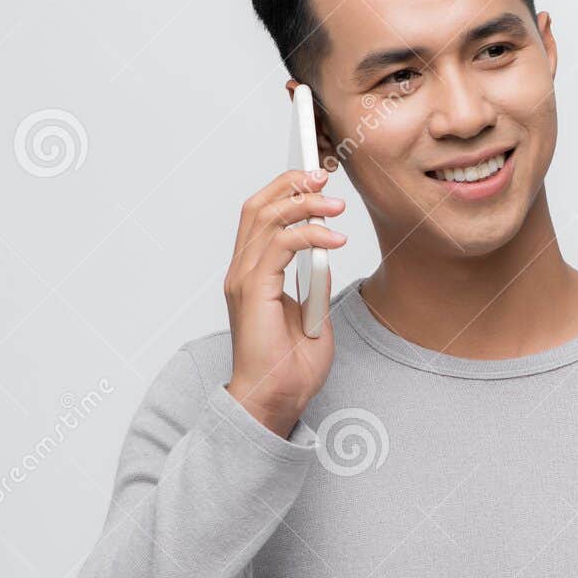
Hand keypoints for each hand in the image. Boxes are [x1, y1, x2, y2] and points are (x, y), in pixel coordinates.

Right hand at [224, 165, 347, 438]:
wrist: (275, 400)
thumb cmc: (290, 368)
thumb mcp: (312, 314)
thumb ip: (313, 283)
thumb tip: (324, 255)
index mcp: (252, 275)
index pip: (259, 217)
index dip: (284, 191)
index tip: (316, 179)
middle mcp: (242, 271)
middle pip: (257, 206)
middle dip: (291, 184)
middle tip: (324, 177)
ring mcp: (244, 279)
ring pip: (266, 218)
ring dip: (304, 204)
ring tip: (335, 204)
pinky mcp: (254, 290)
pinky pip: (280, 244)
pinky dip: (310, 234)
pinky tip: (335, 240)